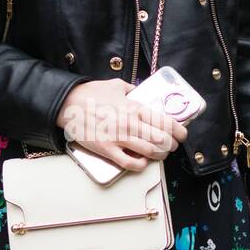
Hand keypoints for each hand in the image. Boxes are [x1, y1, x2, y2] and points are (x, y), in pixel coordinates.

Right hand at [56, 78, 187, 170]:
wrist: (67, 104)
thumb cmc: (91, 93)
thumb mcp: (116, 85)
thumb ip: (132, 90)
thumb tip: (141, 92)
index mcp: (135, 107)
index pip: (167, 122)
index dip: (180, 131)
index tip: (182, 135)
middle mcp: (131, 124)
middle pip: (163, 140)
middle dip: (172, 145)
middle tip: (172, 146)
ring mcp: (119, 138)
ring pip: (151, 152)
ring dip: (160, 155)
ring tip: (160, 154)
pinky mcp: (107, 150)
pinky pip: (131, 163)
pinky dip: (141, 165)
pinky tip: (143, 161)